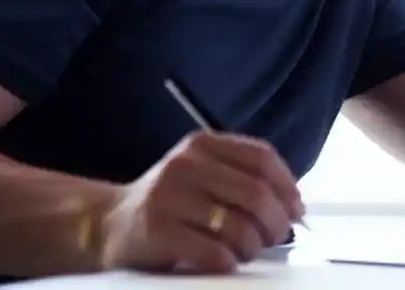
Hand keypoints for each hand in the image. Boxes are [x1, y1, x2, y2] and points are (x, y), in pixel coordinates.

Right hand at [97, 132, 303, 272]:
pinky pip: (215, 252)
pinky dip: (229, 261)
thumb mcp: (201, 174)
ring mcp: (169, 197)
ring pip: (239, 226)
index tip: (297, 209)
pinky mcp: (158, 231)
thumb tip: (294, 206)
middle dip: (276, 222)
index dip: (288, 186)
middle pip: (256, 193)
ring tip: (247, 251)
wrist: (107, 224)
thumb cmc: (169, 203)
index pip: (262, 157)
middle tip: (277, 237)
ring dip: (253, 246)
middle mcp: (185, 164)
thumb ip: (241, 178)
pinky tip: (223, 261)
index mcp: (202, 144)